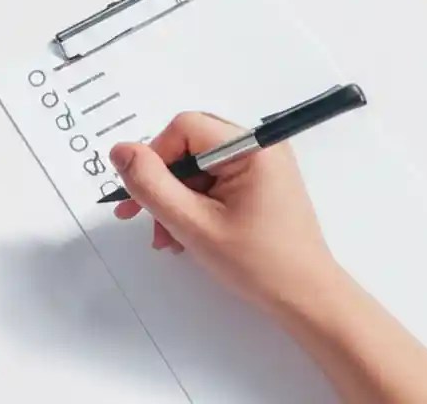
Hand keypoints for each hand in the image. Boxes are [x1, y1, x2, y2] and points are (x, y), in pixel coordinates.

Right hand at [110, 112, 340, 319]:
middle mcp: (260, 146)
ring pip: (198, 167)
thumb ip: (152, 185)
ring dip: (175, 199)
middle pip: (190, 145)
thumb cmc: (256, 263)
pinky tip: (186, 235)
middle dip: (163, 182)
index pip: (185, 128)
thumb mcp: (193, 224)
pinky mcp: (261, 183)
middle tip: (143, 218)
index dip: (156, 157)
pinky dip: (195, 204)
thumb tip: (120, 150)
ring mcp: (263, 165)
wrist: (306, 298)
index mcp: (252, 147)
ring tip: (167, 238)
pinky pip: (215, 181)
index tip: (142, 197)